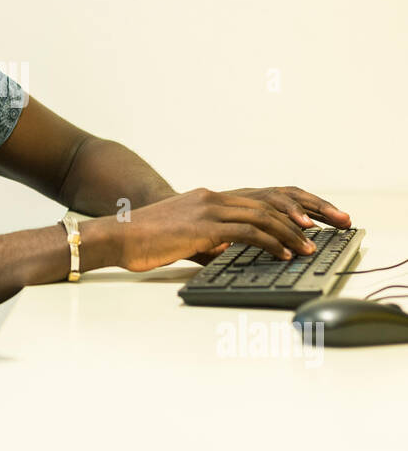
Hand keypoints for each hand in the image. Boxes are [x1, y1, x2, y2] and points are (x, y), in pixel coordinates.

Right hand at [91, 185, 349, 273]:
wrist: (116, 236)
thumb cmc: (143, 241)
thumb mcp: (184, 238)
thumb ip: (209, 240)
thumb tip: (230, 253)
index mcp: (210, 198)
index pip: (262, 197)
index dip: (293, 205)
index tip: (317, 217)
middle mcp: (214, 198)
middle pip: (271, 200)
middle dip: (306, 213)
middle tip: (333, 224)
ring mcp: (209, 209)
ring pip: (263, 215)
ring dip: (292, 231)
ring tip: (310, 246)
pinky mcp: (204, 226)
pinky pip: (247, 232)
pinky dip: (270, 241)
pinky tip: (283, 253)